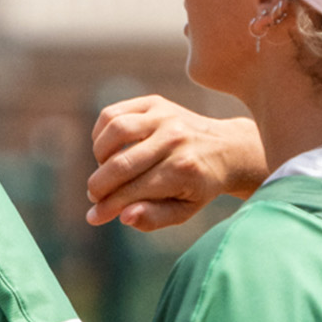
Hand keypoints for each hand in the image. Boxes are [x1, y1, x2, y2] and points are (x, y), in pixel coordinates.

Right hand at [86, 95, 265, 230]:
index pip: (133, 191)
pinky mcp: (154, 102)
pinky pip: (113, 114)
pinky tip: (106, 149)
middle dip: (100, 186)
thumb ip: (154, 218)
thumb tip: (123, 216)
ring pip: (114, 132)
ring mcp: (164, 116)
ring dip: (99, 156)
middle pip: (120, 164)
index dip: (109, 206)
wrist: (226, 148)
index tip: (94, 217)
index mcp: (183, 170)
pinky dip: (101, 133)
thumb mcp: (184, 211)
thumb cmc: (199, 185)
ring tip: (104, 170)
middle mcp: (174, 139)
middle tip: (95, 196)